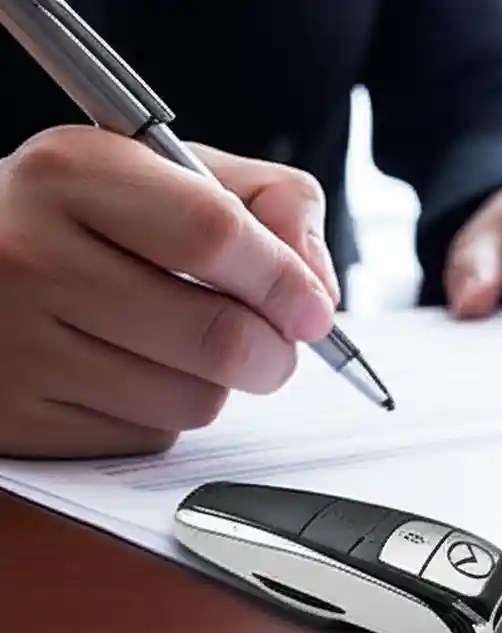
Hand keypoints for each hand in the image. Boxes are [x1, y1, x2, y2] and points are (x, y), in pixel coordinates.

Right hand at [0, 126, 338, 458]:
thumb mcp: (168, 172)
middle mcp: (29, 254)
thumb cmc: (86, 216)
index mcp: (73, 173)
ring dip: (217, 385)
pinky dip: (162, 415)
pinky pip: (145, 437)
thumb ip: (268, 201)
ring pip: (192, 400)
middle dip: (275, 352)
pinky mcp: (14, 417)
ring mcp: (15, 343)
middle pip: (217, 336)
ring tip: (181, 346)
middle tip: (275, 346)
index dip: (286, 281)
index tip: (314, 310)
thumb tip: (317, 285)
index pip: (216, 235)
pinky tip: (127, 373)